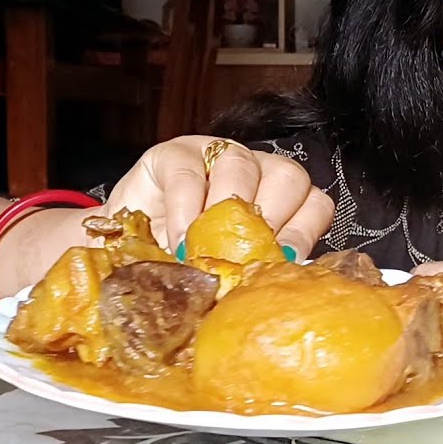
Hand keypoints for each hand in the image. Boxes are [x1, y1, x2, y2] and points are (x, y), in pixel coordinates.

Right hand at [102, 135, 334, 258]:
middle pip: (288, 177)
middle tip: (246, 255)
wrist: (128, 253)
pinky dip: (186, 208)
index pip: (314, 204)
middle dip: (271, 218)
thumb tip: (274, 289)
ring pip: (242, 164)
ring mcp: (216, 156)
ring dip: (226, 209)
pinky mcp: (173, 154)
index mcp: (278, 202)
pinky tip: (180, 239)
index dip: (305, 232)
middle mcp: (255, 173)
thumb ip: (251, 271)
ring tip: (207, 246)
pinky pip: (189, 172)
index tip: (286, 261)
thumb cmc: (181, 264)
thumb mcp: (223, 271)